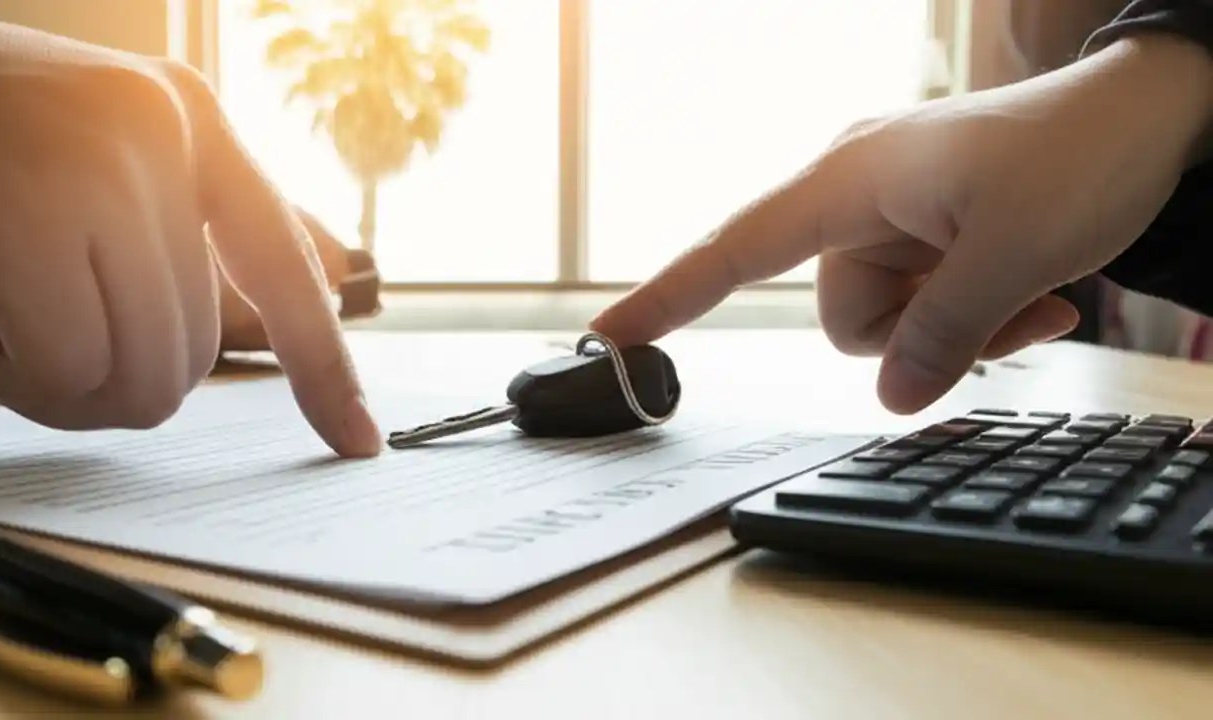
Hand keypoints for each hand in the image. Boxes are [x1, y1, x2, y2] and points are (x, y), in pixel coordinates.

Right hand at [0, 8, 380, 455]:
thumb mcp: (100, 156)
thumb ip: (195, 221)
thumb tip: (324, 281)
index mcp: (191, 117)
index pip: (286, 263)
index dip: (327, 364)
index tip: (361, 441)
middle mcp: (163, 134)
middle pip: (200, 349)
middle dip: (118, 377)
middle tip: (37, 338)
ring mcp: (100, 172)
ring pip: (148, 378)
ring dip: (68, 388)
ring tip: (5, 329)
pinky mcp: (30, 222)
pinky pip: (72, 375)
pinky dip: (22, 385)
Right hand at [593, 35, 1212, 413]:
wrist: (1150, 113)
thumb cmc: (1079, 153)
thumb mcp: (1010, 258)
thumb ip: (939, 338)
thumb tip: (894, 395)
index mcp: (848, 180)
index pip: (735, 249)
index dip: (668, 298)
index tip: (610, 338)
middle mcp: (855, 194)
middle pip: (840, 312)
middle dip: (915, 333)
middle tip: (998, 311)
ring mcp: (892, 212)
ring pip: (888, 317)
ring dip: (957, 326)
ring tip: (1030, 293)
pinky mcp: (926, 226)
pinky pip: (923, 301)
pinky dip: (972, 312)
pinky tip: (1034, 290)